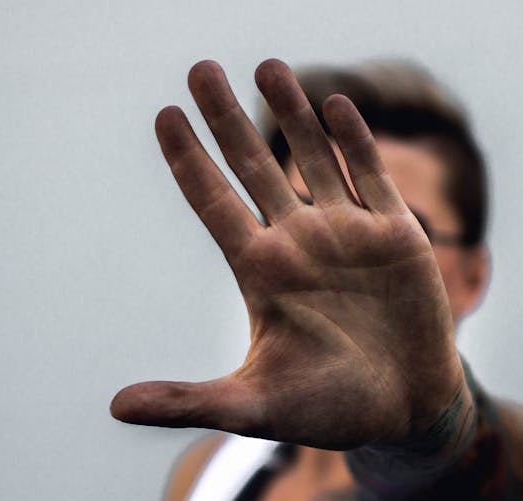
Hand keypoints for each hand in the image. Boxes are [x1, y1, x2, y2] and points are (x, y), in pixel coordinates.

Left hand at [111, 59, 464, 450]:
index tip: (163, 115)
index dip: (189, 159)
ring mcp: (347, 234)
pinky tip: (334, 104)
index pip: (213, 201)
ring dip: (291, 112)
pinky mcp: (396, 236)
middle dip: (227, 117)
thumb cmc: (328, 411)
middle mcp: (298, 242)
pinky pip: (370, 176)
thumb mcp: (253, 407)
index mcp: (260, 272)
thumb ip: (189, 400)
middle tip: (199, 68)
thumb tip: (116, 406)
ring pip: (313, 158)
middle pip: (254, 166)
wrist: (405, 412)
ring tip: (266, 66)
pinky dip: (354, 141)